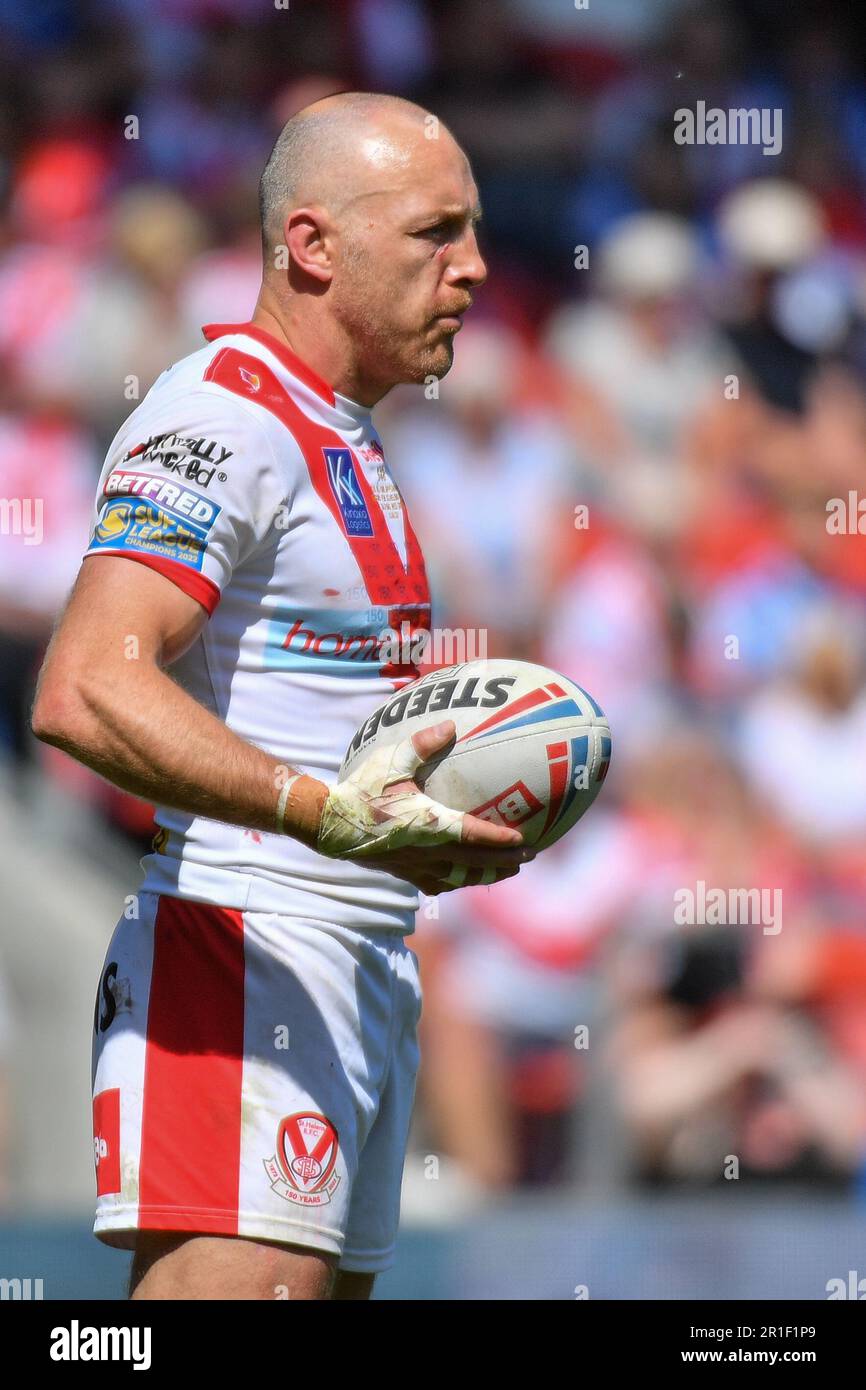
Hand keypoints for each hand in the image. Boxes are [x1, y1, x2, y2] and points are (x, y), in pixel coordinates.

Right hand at [316, 719, 534, 893]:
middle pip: (474, 863)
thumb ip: (423, 743)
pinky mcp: (402, 872)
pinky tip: (460, 876)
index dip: (500, 840)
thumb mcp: (391, 760)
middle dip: (504, 862)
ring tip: (503, 871)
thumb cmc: (361, 790)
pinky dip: (456, 880)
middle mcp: (426, 851)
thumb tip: (451, 725)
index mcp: (428, 825)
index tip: (525, 840)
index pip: (474, 835)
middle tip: (528, 856)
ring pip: (459, 877)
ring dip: (484, 875)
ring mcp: (414, 866)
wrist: (328, 823)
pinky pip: (437, 882)